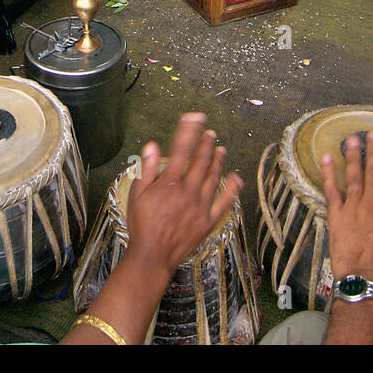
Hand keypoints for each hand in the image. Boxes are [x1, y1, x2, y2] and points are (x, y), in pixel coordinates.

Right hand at [125, 112, 242, 277]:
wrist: (153, 254)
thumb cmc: (142, 224)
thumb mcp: (137, 194)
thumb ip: (147, 169)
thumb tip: (152, 146)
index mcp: (170, 182)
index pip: (182, 149)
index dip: (189, 130)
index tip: (196, 117)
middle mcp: (188, 190)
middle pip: (201, 160)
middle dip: (206, 143)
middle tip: (210, 133)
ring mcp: (201, 205)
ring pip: (213, 176)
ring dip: (218, 160)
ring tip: (221, 148)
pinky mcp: (209, 220)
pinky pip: (225, 201)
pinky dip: (232, 188)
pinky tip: (236, 177)